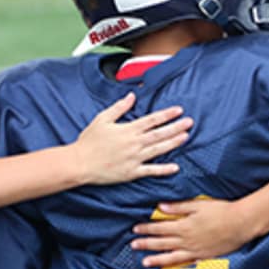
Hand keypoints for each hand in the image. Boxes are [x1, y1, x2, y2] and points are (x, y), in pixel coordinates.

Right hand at [70, 93, 191, 184]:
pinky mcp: (132, 173)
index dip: (167, 115)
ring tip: (186, 137)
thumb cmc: (89, 141)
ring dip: (173, 143)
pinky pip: (151, 171)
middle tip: (190, 122)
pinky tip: (175, 167)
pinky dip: (163, 170)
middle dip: (176, 127)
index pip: (152, 120)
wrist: (79, 164)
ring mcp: (134, 159)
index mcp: (128, 130)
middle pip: (159, 134)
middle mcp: (134, 144)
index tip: (179, 110)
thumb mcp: (102, 119)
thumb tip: (132, 96)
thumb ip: (119, 108)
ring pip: (159, 150)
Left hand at [130, 197, 252, 267]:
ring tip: (144, 262)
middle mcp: (187, 240)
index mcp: (184, 225)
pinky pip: (185, 263)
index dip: (147, 228)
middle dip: (146, 243)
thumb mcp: (199, 204)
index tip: (135, 229)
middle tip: (133, 245)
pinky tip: (168, 268)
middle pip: (162, 242)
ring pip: (171, 256)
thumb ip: (179, 207)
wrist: (241, 224)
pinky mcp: (203, 256)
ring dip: (156, 259)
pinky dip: (175, 266)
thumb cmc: (221, 211)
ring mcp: (195, 250)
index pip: (160, 227)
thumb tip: (161, 206)